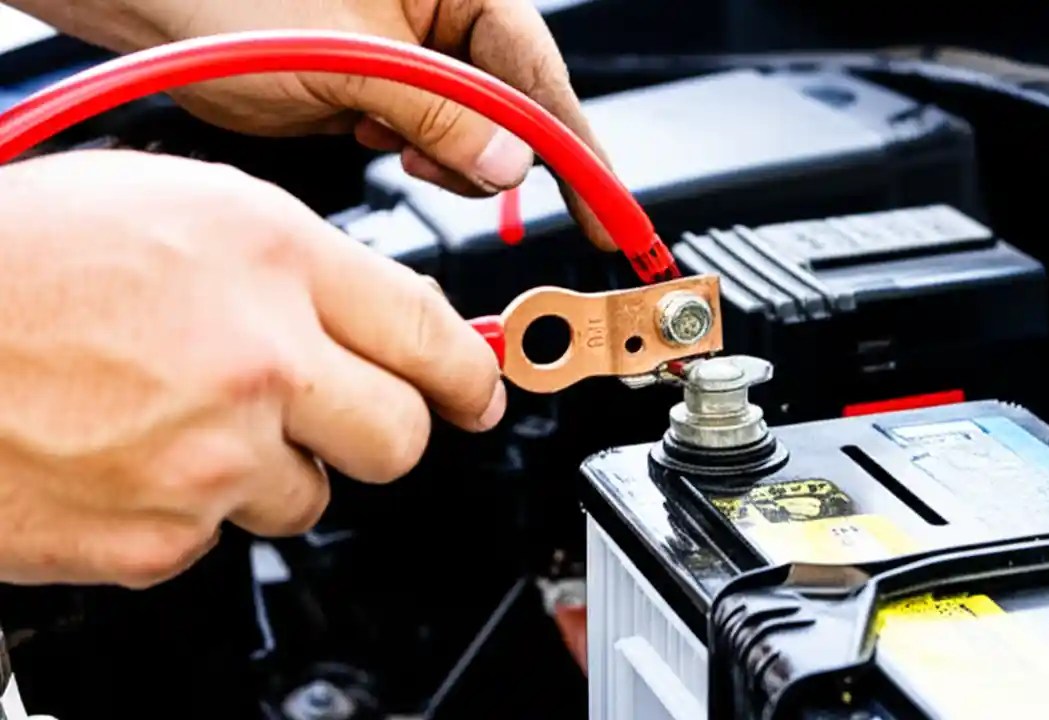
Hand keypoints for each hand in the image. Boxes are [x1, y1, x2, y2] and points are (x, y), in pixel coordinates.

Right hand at [0, 150, 502, 587]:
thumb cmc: (15, 260)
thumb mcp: (177, 206)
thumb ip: (297, 266)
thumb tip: (377, 316)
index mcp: (269, 259)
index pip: (431, 333)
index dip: (469, 372)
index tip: (477, 389)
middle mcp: (256, 361)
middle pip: (400, 438)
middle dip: (382, 430)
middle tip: (341, 413)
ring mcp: (211, 460)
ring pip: (310, 497)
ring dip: (272, 468)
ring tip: (185, 418)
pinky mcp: (160, 541)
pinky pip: (220, 537)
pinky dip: (191, 507)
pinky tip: (131, 455)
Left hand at [7, 0, 614, 248]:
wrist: (141, 1)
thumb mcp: (349, 57)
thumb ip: (441, 113)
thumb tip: (509, 166)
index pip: (540, 75)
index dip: (577, 149)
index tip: (609, 211)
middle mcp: (442, 17)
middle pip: (512, 108)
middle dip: (494, 154)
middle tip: (464, 176)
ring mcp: (410, 54)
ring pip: (468, 133)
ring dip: (444, 159)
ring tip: (393, 143)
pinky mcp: (378, 88)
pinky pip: (425, 139)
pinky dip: (412, 156)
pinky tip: (375, 139)